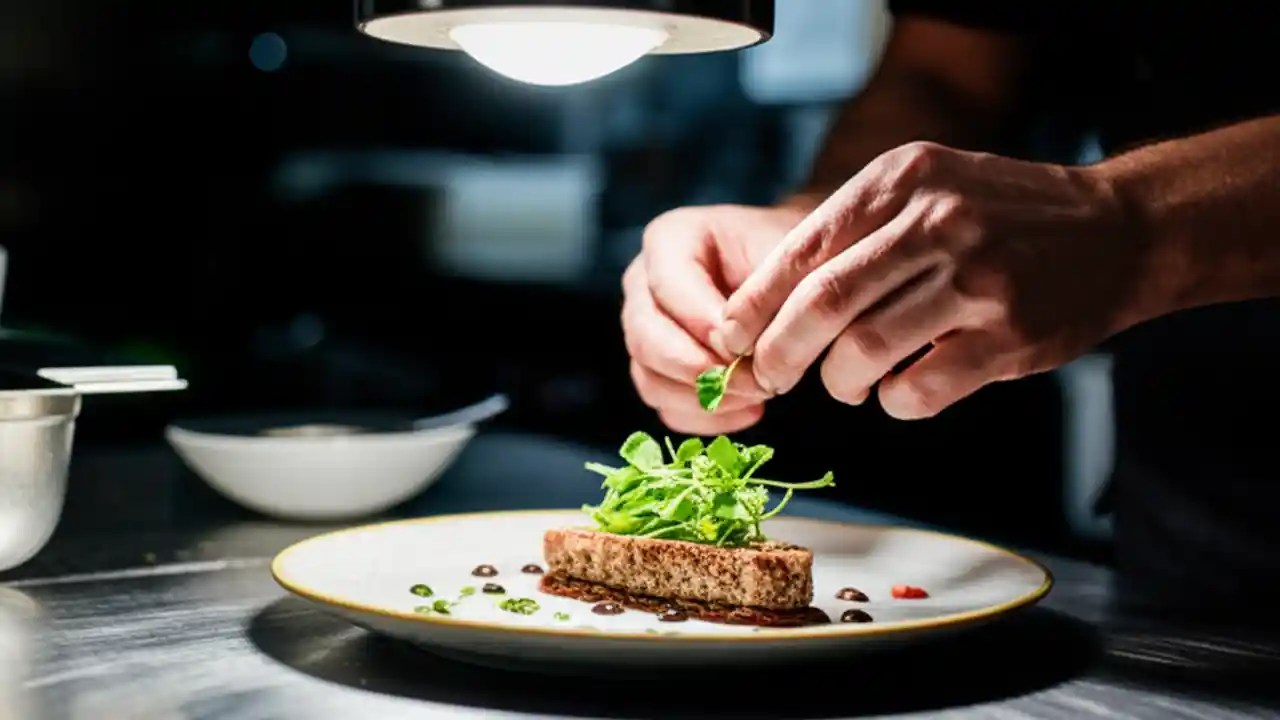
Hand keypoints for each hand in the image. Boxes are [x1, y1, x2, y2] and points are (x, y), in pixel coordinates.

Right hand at [622, 203, 811, 433]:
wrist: (796, 275)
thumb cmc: (794, 260)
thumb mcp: (790, 258)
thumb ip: (766, 296)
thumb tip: (742, 350)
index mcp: (670, 239)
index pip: (668, 287)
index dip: (706, 325)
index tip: (750, 348)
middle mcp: (643, 283)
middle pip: (647, 340)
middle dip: (704, 371)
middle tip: (759, 383)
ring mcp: (643, 329)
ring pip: (651, 380)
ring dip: (706, 400)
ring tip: (760, 394)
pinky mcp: (655, 369)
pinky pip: (665, 408)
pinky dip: (707, 419)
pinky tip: (750, 410)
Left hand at [715, 141, 1136, 418]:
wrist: (1115, 231)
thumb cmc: (999, 215)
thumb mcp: (926, 188)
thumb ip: (854, 232)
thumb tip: (767, 306)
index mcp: (903, 180)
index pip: (804, 249)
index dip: (756, 303)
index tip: (730, 337)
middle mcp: (937, 221)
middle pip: (823, 304)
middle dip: (778, 352)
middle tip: (765, 376)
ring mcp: (977, 279)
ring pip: (864, 352)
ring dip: (841, 382)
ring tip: (846, 384)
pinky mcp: (1009, 336)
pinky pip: (918, 389)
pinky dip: (894, 401)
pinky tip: (899, 393)